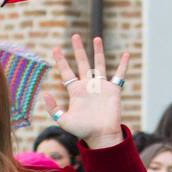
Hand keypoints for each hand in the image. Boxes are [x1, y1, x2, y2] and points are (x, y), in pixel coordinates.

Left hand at [42, 35, 127, 149]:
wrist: (101, 136)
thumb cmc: (82, 131)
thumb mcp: (64, 120)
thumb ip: (53, 108)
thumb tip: (45, 93)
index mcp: (75, 91)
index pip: (66, 72)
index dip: (61, 61)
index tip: (55, 49)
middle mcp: (88, 86)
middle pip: (82, 63)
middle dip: (78, 50)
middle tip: (74, 36)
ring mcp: (101, 87)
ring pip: (99, 64)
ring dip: (98, 51)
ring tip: (96, 38)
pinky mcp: (113, 90)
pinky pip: (119, 74)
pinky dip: (123, 65)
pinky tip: (126, 54)